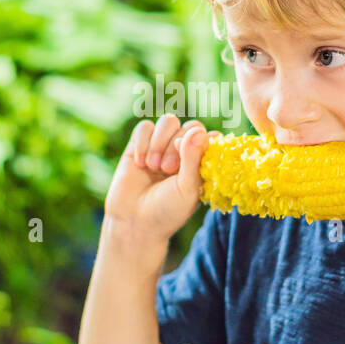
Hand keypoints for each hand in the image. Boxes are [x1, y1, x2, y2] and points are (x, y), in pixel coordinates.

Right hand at [104, 114, 216, 243]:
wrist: (134, 222)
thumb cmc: (167, 211)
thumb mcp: (187, 189)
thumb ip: (193, 159)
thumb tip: (198, 131)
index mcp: (202, 161)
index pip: (210, 136)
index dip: (201, 143)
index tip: (188, 163)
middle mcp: (184, 150)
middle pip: (190, 126)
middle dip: (177, 146)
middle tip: (168, 169)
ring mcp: (162, 146)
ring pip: (168, 121)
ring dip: (160, 142)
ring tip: (153, 166)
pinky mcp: (139, 144)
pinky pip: (145, 126)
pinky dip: (143, 142)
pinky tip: (140, 163)